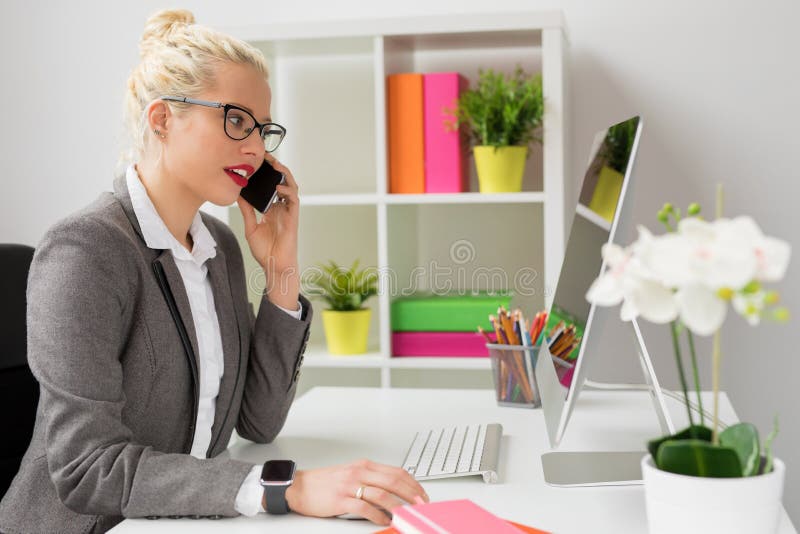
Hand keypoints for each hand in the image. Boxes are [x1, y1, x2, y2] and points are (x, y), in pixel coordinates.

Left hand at [236, 153, 299, 307]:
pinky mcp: (293, 218)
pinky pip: (293, 200)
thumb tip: (238, 195)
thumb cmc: (265, 251)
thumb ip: (247, 211)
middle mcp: (282, 207)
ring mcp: (289, 212)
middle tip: (266, 156)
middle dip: (276, 168)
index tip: (257, 161)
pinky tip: (279, 186)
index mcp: (272, 209)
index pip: (271, 185)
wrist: (274, 266)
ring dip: (284, 174)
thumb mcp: (251, 227)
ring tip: (275, 164)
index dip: (266, 173)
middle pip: (282, 181)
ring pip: (291, 186)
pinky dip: (287, 191)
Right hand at [282, 459, 428, 525]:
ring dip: (398, 506)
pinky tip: (384, 520)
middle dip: (411, 494)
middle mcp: (359, 472)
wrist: (299, 486)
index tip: (421, 494)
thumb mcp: (352, 474)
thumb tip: (393, 490)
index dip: (413, 483)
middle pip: (393, 481)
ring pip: (382, 494)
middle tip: (421, 505)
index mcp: (364, 465)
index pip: (396, 471)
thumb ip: (371, 479)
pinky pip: (365, 508)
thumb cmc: (325, 482)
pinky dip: (378, 516)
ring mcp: (350, 486)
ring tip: (407, 514)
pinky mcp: (341, 500)